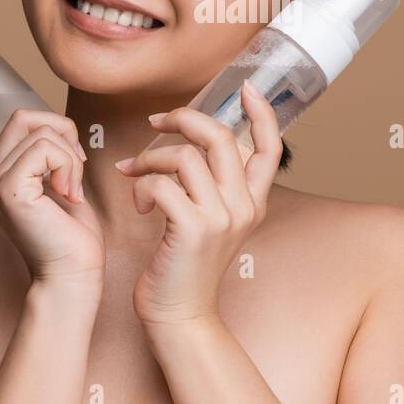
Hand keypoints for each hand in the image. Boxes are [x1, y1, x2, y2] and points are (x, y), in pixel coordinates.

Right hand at [0, 60, 103, 286]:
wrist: (73, 274)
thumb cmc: (71, 235)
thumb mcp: (58, 183)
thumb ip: (47, 156)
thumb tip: (55, 126)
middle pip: (22, 116)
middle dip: (61, 131)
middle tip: (74, 168)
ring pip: (38, 129)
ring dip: (69, 152)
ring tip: (71, 187)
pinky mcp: (7, 188)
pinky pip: (45, 147)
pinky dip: (68, 165)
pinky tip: (68, 195)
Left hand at [115, 80, 281, 327]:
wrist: (179, 315)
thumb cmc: (184, 265)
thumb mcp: (211, 221)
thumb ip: (211, 185)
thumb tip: (190, 142)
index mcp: (253, 202)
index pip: (271, 148)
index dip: (262, 113)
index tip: (249, 88)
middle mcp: (243, 206)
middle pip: (220, 138)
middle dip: (182, 119)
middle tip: (155, 122)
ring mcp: (221, 218)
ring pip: (184, 157)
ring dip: (149, 159)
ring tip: (132, 174)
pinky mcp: (192, 229)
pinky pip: (161, 185)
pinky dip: (140, 189)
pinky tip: (138, 207)